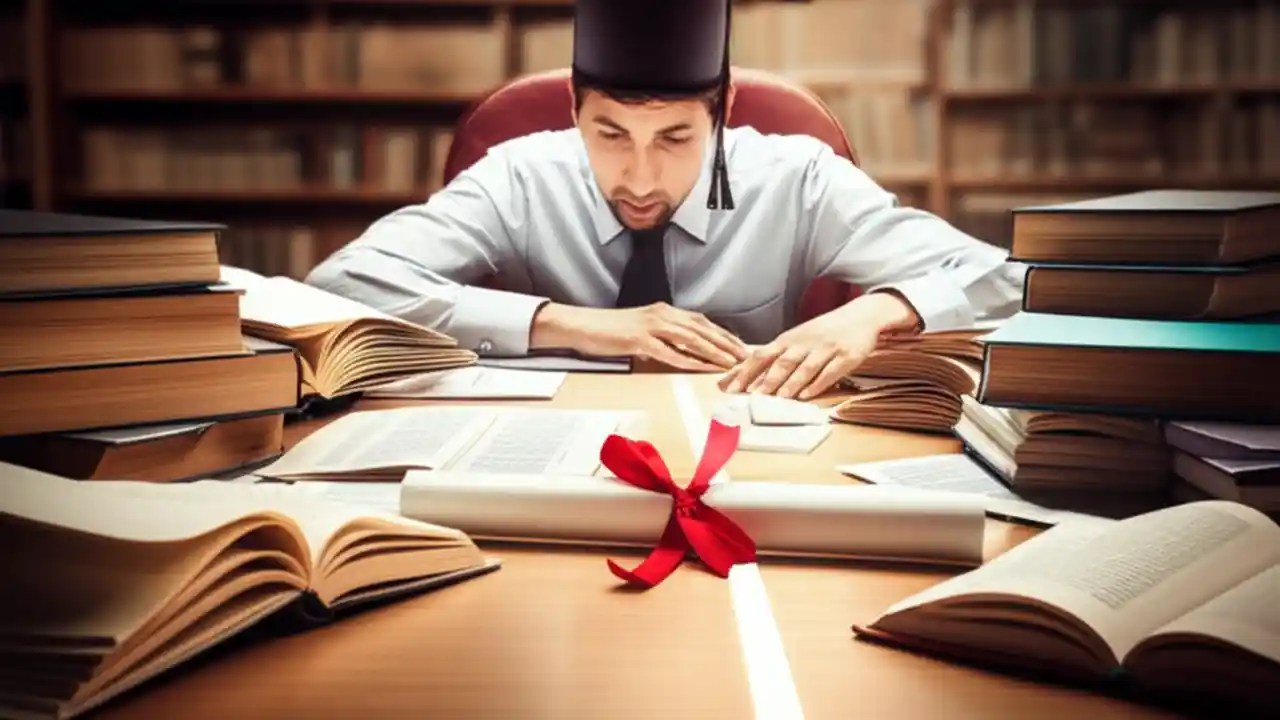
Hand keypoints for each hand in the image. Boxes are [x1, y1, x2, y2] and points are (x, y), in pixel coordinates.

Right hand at [531, 302, 748, 371]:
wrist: (582, 325)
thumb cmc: (609, 331)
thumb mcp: (642, 333)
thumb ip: (662, 340)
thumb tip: (681, 353)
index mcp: (664, 311)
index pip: (702, 322)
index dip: (724, 334)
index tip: (741, 346)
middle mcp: (662, 314)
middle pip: (703, 328)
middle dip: (727, 343)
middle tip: (747, 356)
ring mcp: (651, 325)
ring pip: (691, 338)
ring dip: (714, 351)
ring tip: (732, 363)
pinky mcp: (639, 339)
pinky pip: (670, 352)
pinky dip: (689, 360)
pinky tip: (703, 368)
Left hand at [719, 292, 919, 398]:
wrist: (861, 315)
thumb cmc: (823, 332)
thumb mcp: (797, 339)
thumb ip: (775, 357)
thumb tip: (748, 377)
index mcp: (789, 339)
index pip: (761, 355)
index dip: (745, 371)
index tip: (730, 387)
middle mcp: (805, 342)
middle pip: (782, 361)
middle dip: (766, 379)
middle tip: (752, 396)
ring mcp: (826, 348)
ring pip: (805, 367)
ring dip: (790, 383)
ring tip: (778, 398)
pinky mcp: (846, 355)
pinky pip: (830, 371)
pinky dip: (818, 383)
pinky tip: (807, 395)